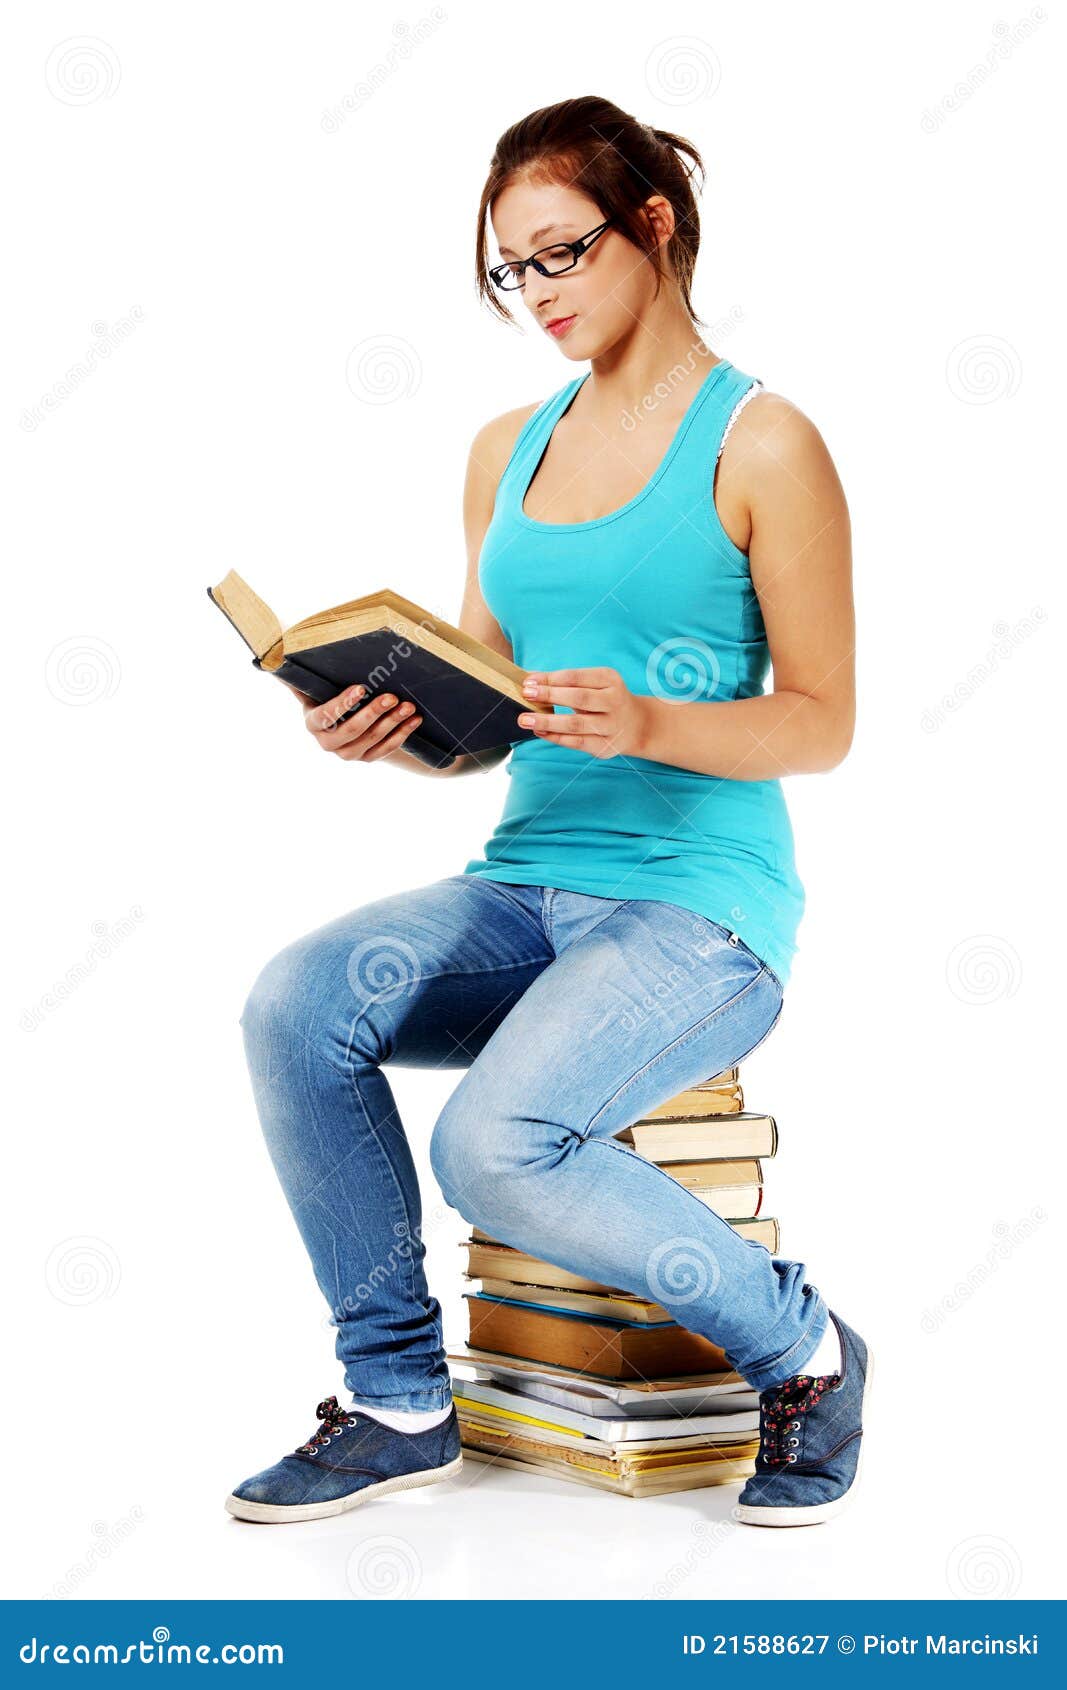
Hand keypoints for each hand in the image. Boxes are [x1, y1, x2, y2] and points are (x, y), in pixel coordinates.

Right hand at [287, 682, 423, 763]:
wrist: (343, 719)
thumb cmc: (328, 694)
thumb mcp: (314, 685)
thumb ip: (300, 674)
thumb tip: (276, 656)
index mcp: (313, 723)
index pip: (325, 716)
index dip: (342, 704)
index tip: (361, 688)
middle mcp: (327, 743)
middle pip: (351, 731)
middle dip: (373, 713)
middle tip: (392, 696)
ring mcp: (348, 754)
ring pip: (372, 740)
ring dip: (392, 723)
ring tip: (408, 705)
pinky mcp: (366, 759)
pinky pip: (385, 749)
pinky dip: (401, 734)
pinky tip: (414, 720)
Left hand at [516, 667, 650, 759]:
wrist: (636, 725)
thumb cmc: (604, 699)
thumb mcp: (592, 684)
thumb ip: (564, 682)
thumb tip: (530, 679)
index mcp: (610, 679)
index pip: (576, 677)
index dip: (550, 679)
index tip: (528, 681)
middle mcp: (614, 701)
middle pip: (578, 698)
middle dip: (549, 695)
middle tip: (526, 694)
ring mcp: (611, 726)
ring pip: (576, 724)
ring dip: (547, 721)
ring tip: (525, 719)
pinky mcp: (605, 746)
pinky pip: (576, 742)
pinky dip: (555, 737)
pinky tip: (539, 732)